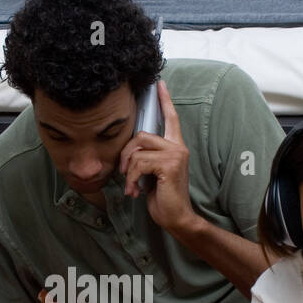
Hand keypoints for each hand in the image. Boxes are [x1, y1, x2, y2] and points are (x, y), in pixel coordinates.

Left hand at [120, 81, 193, 234]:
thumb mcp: (151, 174)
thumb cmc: (163, 198)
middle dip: (125, 154)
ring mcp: (175, 154)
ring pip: (137, 149)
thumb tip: (129, 151)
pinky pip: (139, 163)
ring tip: (132, 186)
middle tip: (124, 173)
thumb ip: (146, 157)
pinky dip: (132, 179)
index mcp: (175, 147)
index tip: (159, 84)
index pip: (171, 118)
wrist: (177, 218)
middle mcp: (178, 147)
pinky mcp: (169, 165)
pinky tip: (136, 191)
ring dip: (128, 171)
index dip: (164, 100)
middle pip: (141, 135)